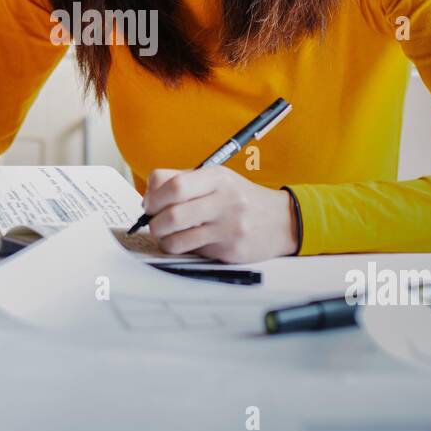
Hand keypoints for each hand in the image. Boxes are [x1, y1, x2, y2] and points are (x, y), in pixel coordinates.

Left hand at [143, 165, 297, 262]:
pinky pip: (193, 253)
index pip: (173, 185)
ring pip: (177, 239)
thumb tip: (148, 196)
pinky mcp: (232, 249)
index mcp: (217, 177)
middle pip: (171, 214)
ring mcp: (229, 227)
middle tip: (155, 224)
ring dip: (165, 240)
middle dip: (154, 222)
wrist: (282, 220)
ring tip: (169, 236)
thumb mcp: (217, 179)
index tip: (150, 204)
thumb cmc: (241, 199)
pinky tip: (190, 243)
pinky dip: (184, 250)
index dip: (153, 197)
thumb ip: (183, 181)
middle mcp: (224, 200)